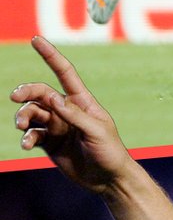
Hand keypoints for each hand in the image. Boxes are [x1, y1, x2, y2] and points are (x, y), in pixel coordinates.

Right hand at [10, 36, 132, 192]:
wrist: (108, 179)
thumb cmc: (110, 152)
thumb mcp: (97, 131)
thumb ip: (75, 115)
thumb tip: (53, 99)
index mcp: (82, 101)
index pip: (64, 73)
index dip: (50, 55)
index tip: (36, 39)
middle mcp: (67, 110)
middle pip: (40, 93)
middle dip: (26, 92)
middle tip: (16, 97)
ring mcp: (57, 126)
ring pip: (32, 114)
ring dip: (23, 117)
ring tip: (21, 126)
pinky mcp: (50, 143)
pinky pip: (32, 135)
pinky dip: (26, 137)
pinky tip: (28, 144)